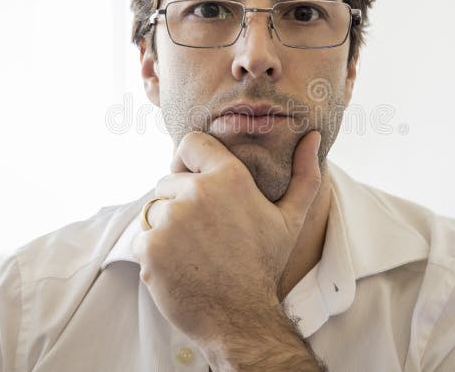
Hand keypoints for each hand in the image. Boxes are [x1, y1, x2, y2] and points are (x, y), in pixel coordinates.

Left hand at [131, 130, 321, 346]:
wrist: (241, 318)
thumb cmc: (264, 265)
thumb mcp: (290, 218)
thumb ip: (304, 174)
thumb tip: (312, 136)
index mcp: (229, 178)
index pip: (191, 143)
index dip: (190, 160)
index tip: (195, 180)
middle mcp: (196, 193)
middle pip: (169, 180)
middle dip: (180, 200)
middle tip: (203, 231)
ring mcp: (170, 220)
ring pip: (154, 209)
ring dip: (166, 226)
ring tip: (192, 250)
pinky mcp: (149, 247)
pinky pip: (141, 237)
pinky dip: (154, 252)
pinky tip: (178, 266)